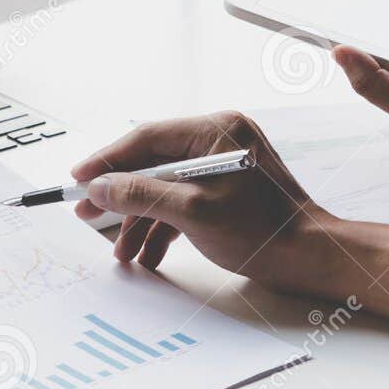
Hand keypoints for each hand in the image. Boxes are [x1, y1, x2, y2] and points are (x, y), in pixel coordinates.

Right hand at [71, 111, 329, 283]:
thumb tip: (98, 188)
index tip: (78, 180)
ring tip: (122, 253)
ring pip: (166, 186)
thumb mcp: (192, 213)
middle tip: (87, 216)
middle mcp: (220, 139)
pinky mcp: (228, 190)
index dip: (107, 161)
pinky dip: (165, 226)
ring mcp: (225, 164)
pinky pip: (184, 200)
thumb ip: (140, 196)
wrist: (309, 258)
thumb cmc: (263, 232)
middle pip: (153, 163)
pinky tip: (150, 255)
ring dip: (141, 220)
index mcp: (216, 130)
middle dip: (121, 197)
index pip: (146, 138)